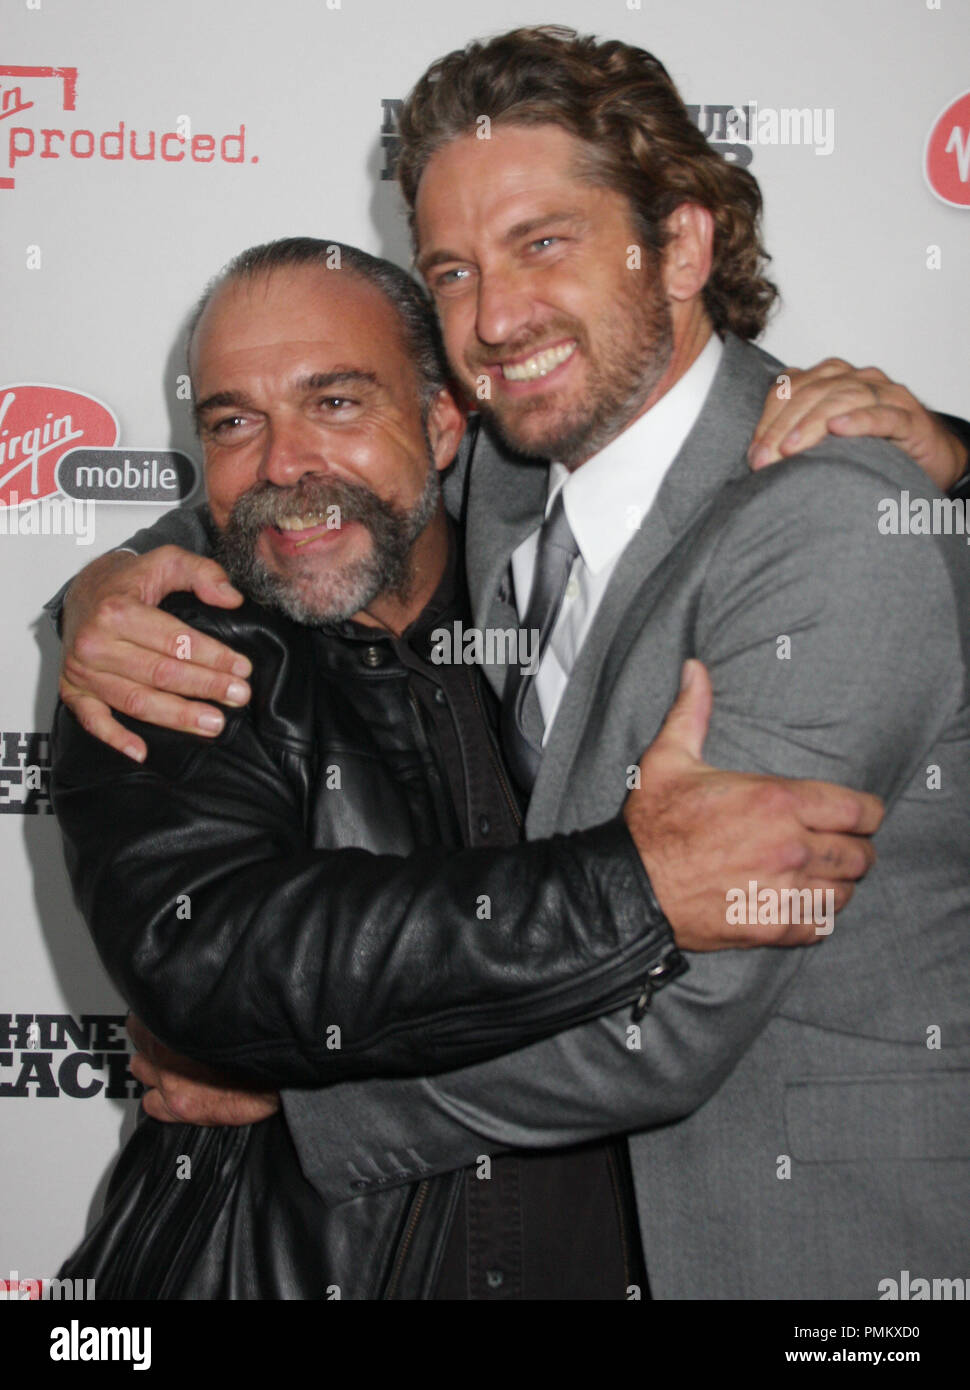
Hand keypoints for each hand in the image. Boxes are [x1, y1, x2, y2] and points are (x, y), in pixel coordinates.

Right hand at [60, 546, 252, 762]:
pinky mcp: (74, 691)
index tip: (242, 668)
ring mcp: (83, 671)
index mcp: (117, 610)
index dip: (213, 656)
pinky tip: (142, 751)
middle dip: (206, 686)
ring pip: (136, 700)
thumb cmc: (127, 580)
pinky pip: (94, 720)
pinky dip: (116, 738)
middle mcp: (95, 642)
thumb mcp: (166, 560)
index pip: (175, 641)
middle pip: (160, 673)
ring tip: (214, 723)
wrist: (82, 591)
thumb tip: (231, 598)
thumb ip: (202, 572)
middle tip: (238, 696)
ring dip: (178, 716)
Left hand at [127, 1015, 278, 1126]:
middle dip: (153, 1038)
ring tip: (172, 1064)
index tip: (166, 1014)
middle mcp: (166, 1048)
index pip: (143, 1012)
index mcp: (173, 1016)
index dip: (157, 1013)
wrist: (282, 1071)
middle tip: (171, 1038)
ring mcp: (170, 1079)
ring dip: (153, 1067)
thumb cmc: (261, 1036)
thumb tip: (201, 991)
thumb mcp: (231, 1003)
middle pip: (140, 1039)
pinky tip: (176, 1092)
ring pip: (140, 1070)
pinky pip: (151, 1104)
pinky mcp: (180, 1106)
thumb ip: (205, 1000)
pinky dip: (159, 1099)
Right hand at [623, 661, 883, 949]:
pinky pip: (822, 925)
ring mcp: (784, 891)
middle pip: (861, 854)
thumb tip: (694, 668)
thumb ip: (693, 712)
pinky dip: (819, 915)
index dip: (865, 813)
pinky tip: (804, 902)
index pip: (860, 811)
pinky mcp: (773, 927)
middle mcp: (791, 848)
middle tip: (838, 845)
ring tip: (823, 875)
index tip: (856, 815)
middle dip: (855, 848)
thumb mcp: (669, 759)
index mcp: (777, 802)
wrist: (630, 887)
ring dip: (838, 882)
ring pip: (845, 891)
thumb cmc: (652, 823)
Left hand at [748, 358, 967, 491]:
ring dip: (812, 424)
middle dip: (782, 427)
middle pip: (811, 393)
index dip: (768, 419)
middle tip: (763, 459)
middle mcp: (857, 379)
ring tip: (790, 449)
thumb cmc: (873, 447)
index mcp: (832, 379)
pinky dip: (859, 420)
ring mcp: (886, 395)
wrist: (930, 458)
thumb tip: (755, 457)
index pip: (789, 388)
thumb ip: (795, 436)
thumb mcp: (826, 440)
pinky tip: (838, 429)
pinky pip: (882, 414)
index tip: (753, 452)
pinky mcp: (910, 417)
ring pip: (842, 399)